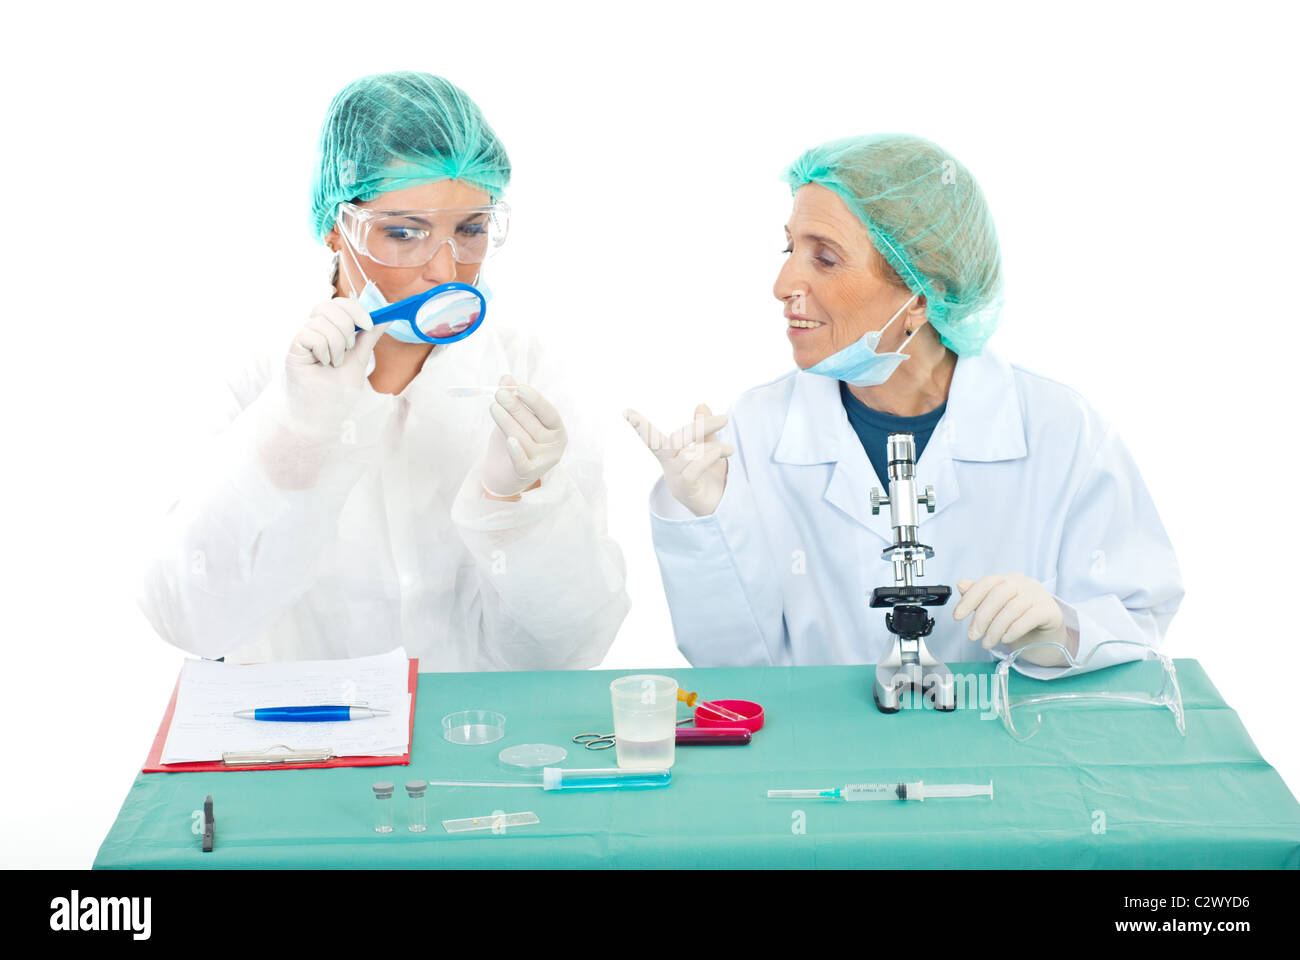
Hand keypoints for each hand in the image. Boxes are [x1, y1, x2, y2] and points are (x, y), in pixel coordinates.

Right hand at [282, 298, 382, 439]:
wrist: (322, 413)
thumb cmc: (338, 390)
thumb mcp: (360, 358)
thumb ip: (370, 337)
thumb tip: (388, 315)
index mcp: (333, 330)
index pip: (341, 304)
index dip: (356, 309)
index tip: (369, 325)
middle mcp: (317, 330)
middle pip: (329, 305)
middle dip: (347, 325)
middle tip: (348, 349)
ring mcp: (304, 338)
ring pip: (322, 321)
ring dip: (336, 344)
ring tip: (333, 363)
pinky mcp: (294, 347)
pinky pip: (310, 334)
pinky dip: (322, 350)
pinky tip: (321, 364)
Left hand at [481, 376, 567, 497]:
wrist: (505, 473)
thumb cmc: (514, 441)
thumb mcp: (514, 418)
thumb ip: (514, 399)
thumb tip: (506, 378)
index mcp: (556, 429)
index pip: (549, 413)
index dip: (535, 400)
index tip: (519, 388)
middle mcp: (554, 445)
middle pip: (533, 423)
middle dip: (515, 407)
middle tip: (499, 394)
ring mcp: (543, 460)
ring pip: (522, 437)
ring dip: (507, 421)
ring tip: (493, 407)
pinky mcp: (529, 473)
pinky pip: (522, 460)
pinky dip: (516, 451)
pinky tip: (509, 441)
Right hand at [624, 404, 733, 516]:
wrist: (720, 510)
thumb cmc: (710, 480)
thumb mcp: (710, 450)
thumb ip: (705, 431)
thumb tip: (701, 405)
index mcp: (671, 456)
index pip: (652, 439)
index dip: (641, 426)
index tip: (626, 411)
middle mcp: (669, 467)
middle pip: (672, 441)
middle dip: (698, 427)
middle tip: (724, 419)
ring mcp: (676, 480)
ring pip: (687, 455)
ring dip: (712, 447)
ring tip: (730, 449)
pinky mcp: (685, 491)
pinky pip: (692, 469)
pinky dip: (709, 457)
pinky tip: (725, 454)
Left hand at [952, 573, 1074, 664]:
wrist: (1045, 634)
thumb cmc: (1017, 619)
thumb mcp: (995, 609)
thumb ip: (978, 597)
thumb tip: (960, 583)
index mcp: (1007, 580)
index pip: (986, 583)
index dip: (969, 599)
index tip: (956, 616)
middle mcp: (1023, 583)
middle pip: (998, 595)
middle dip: (982, 617)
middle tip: (972, 636)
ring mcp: (1038, 595)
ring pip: (1012, 609)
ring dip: (996, 629)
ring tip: (987, 643)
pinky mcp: (1049, 610)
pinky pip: (1030, 618)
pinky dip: (1014, 630)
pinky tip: (1005, 640)